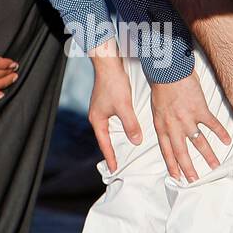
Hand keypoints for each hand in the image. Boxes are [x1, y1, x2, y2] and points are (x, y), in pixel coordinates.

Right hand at [87, 49, 141, 172]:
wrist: (108, 64)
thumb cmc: (113, 83)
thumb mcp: (124, 107)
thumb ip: (130, 125)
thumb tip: (136, 141)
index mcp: (97, 120)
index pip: (105, 144)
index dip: (110, 157)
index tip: (114, 168)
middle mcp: (96, 116)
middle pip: (105, 138)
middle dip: (111, 149)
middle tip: (117, 162)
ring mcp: (100, 109)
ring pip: (109, 129)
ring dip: (115, 138)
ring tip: (122, 148)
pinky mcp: (105, 102)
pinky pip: (112, 120)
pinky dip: (118, 127)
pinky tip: (125, 127)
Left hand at [150, 74, 230, 182]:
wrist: (169, 71)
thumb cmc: (162, 87)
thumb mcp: (157, 108)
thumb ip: (164, 123)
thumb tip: (169, 132)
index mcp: (162, 126)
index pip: (167, 151)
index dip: (172, 165)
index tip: (177, 177)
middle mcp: (174, 126)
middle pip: (182, 152)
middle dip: (188, 168)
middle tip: (195, 179)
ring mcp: (188, 119)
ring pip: (199, 142)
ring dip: (207, 155)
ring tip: (214, 166)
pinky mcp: (200, 109)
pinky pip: (212, 125)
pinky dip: (221, 133)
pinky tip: (227, 141)